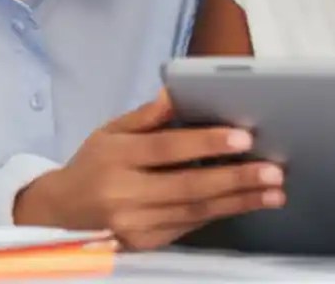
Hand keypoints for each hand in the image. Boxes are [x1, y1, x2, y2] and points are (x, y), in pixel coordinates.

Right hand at [14, 89, 283, 250]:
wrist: (60, 212)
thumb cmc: (93, 164)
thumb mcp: (111, 130)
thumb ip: (148, 116)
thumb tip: (177, 91)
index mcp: (116, 157)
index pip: (167, 149)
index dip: (207, 143)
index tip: (244, 137)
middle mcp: (124, 194)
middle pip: (188, 187)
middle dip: (236, 179)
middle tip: (273, 171)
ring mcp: (135, 224)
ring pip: (195, 212)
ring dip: (239, 201)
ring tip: (274, 192)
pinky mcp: (145, 243)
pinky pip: (189, 226)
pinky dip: (221, 213)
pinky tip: (247, 202)